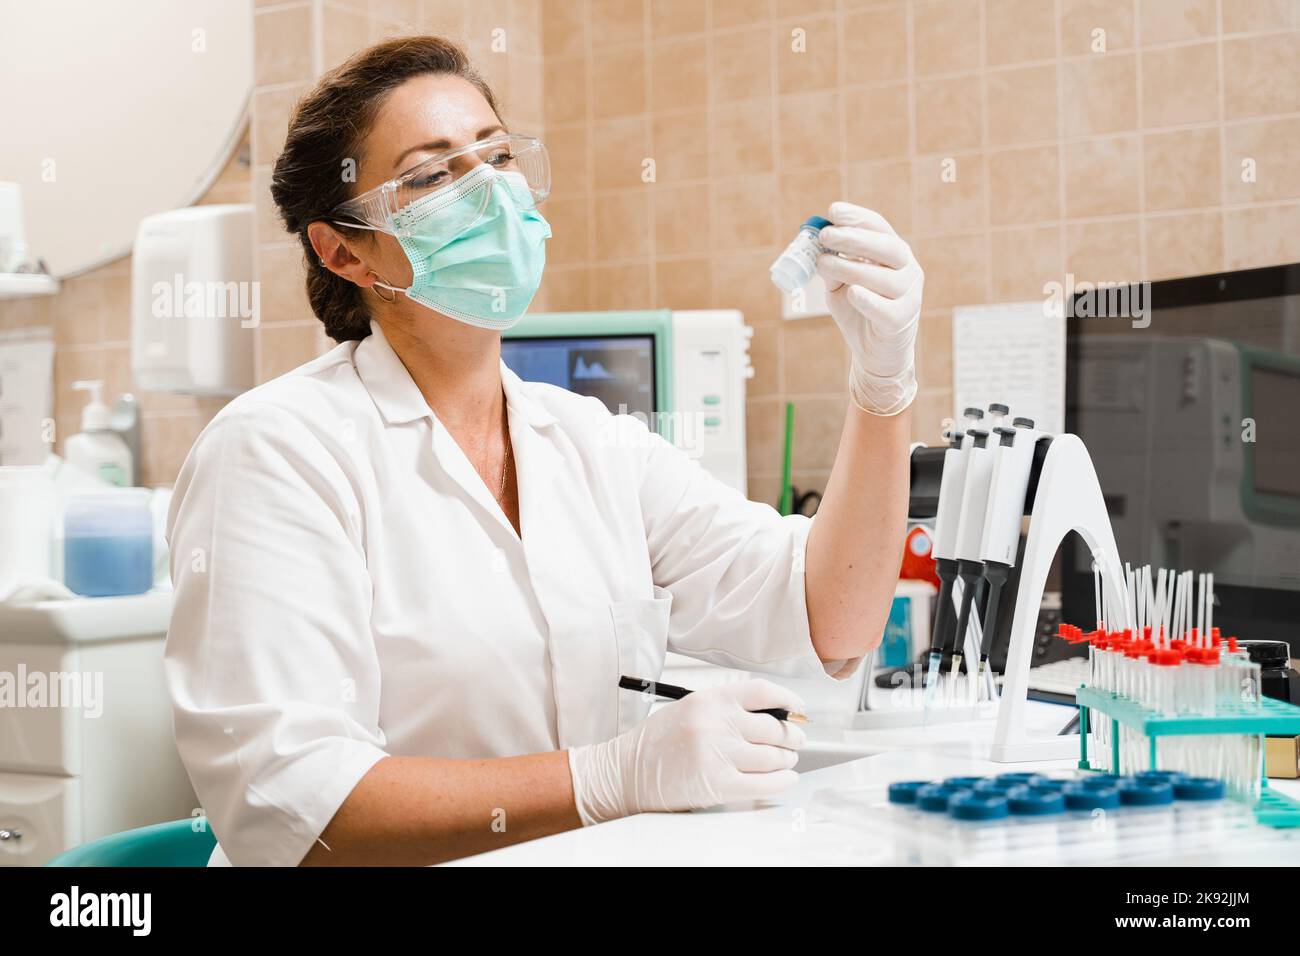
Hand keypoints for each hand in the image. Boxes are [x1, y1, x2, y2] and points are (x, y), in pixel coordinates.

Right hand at [567, 679, 806, 823]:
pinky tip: (786, 779)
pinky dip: (782, 781)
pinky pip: (765, 783)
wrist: (625, 772)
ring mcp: (717, 754)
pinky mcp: (717, 783)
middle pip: (775, 727)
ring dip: (787, 759)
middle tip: (796, 740)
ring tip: (786, 760)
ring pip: (774, 756)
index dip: (789, 701)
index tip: (799, 709)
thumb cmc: (657, 742)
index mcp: (709, 699)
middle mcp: (716, 723)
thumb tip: (774, 716)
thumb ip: (727, 709)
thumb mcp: (690, 709)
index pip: (763, 693)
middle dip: (792, 736)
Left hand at [815, 201, 923, 415]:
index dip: (857, 217)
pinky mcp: (902, 320)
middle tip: (826, 234)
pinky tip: (853, 293)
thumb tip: (816, 250)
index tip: (833, 210)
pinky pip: (886, 308)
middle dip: (854, 238)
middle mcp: (907, 269)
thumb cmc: (859, 310)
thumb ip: (831, 267)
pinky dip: (869, 300)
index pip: (879, 228)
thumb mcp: (839, 285)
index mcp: (893, 254)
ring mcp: (909, 295)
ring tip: (823, 263)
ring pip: (883, 277)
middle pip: (886, 247)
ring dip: (851, 266)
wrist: (874, 352)